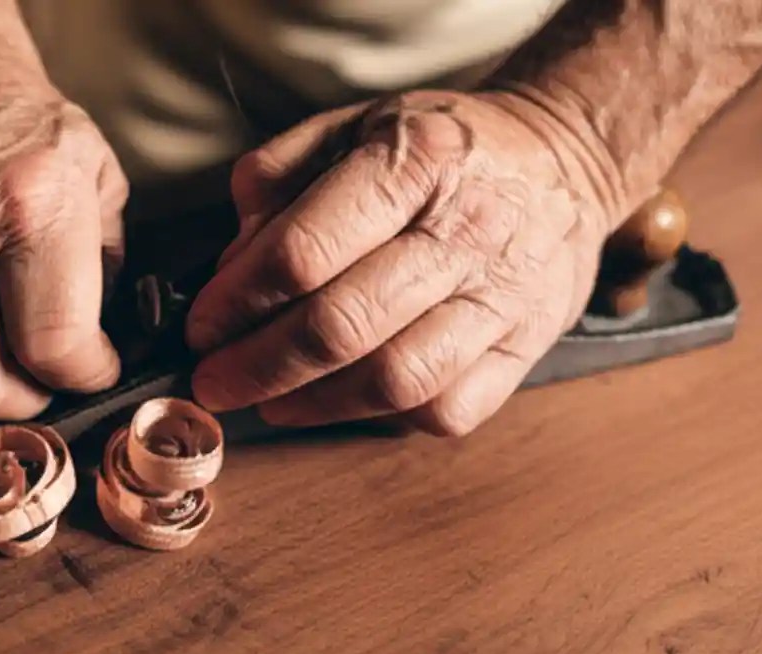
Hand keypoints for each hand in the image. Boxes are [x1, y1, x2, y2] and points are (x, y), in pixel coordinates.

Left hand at [186, 90, 616, 434]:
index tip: (200, 327)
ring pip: (395, 381)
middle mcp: (466, 230)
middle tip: (215, 383)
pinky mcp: (527, 347)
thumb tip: (231, 265)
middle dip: (258, 367)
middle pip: (342, 327)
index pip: (305, 252)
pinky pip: (447, 410)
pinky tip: (346, 402)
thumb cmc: (438, 148)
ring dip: (314, 405)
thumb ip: (277, 179)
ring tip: (270, 403)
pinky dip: (385, 419)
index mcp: (415, 163)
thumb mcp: (352, 125)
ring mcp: (503, 296)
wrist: (562, 160)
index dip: (237, 302)